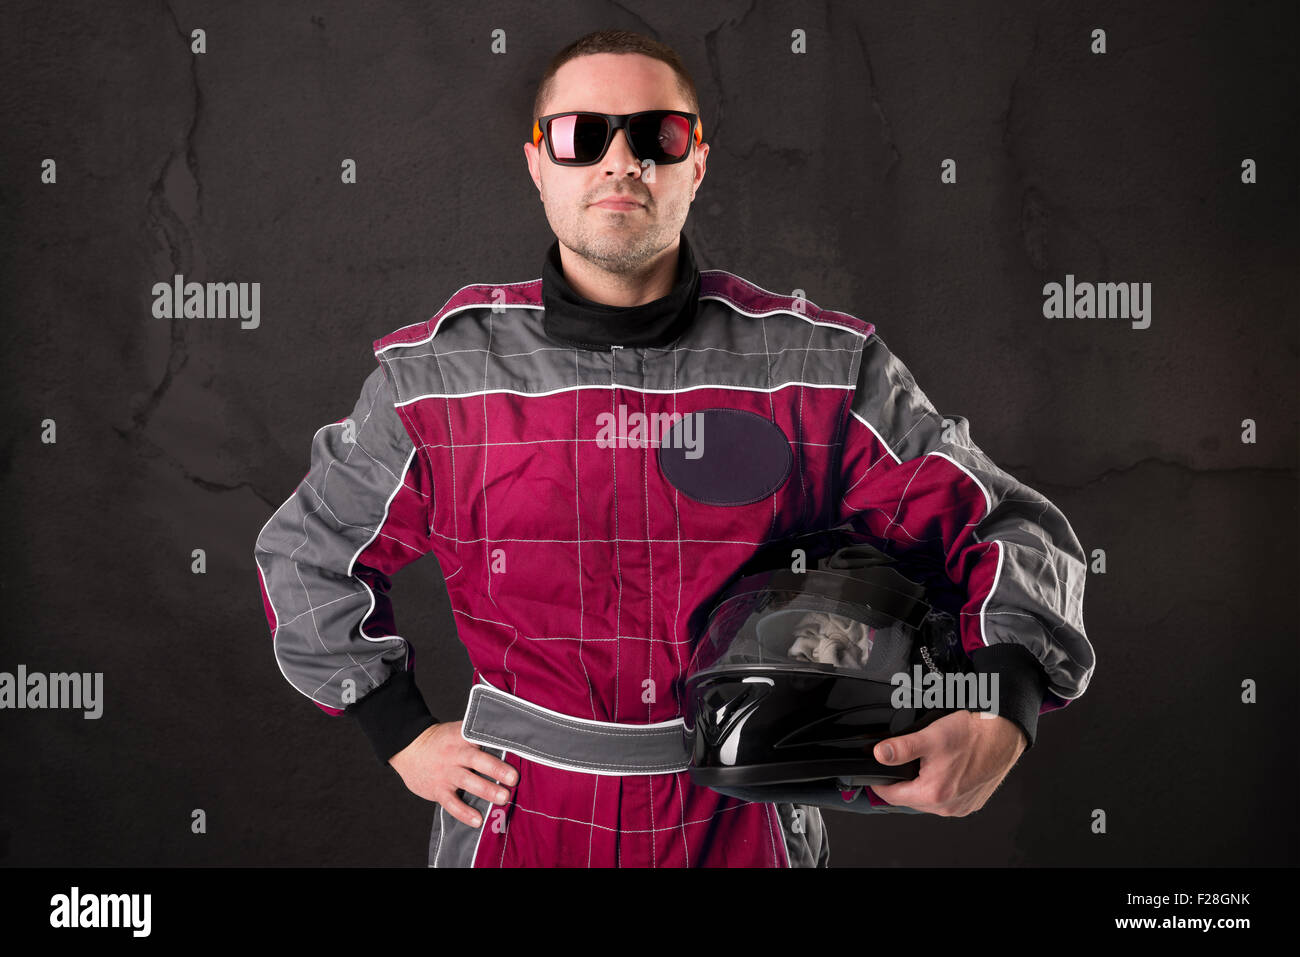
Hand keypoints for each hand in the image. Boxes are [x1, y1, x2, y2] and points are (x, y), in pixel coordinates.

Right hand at [388, 721, 516, 827]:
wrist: (408, 748)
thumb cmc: (442, 741)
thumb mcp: (458, 731)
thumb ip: (479, 736)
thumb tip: (510, 739)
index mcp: (462, 737)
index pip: (481, 738)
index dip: (497, 743)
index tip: (515, 749)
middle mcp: (455, 754)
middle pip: (476, 760)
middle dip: (496, 769)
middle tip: (513, 778)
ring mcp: (446, 773)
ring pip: (467, 781)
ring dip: (486, 790)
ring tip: (503, 798)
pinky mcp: (438, 790)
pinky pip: (451, 803)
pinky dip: (464, 813)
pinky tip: (478, 820)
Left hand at [868, 711, 1026, 816]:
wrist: (1003, 735)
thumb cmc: (973, 735)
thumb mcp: (930, 736)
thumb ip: (901, 748)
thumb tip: (879, 754)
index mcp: (934, 794)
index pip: (891, 797)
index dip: (879, 783)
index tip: (876, 772)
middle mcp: (948, 807)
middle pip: (909, 800)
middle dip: (902, 783)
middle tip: (903, 763)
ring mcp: (960, 807)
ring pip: (927, 801)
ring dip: (921, 786)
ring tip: (925, 764)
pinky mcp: (971, 803)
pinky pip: (945, 800)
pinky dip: (939, 788)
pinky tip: (943, 771)